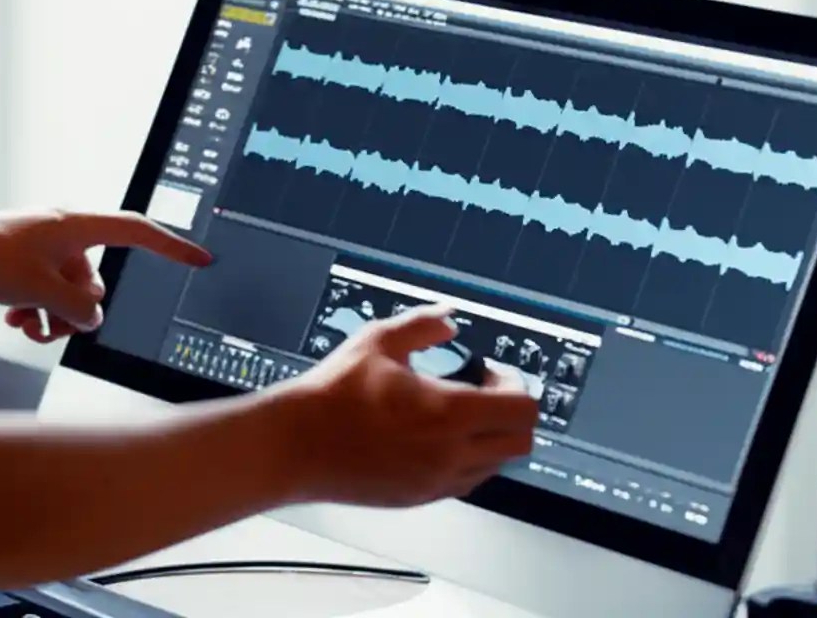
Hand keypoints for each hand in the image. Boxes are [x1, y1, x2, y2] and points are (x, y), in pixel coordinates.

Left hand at [0, 209, 210, 340]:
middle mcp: (65, 237)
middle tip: (48, 318)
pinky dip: (36, 312)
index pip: (138, 232)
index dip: (172, 246)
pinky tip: (13, 317)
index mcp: (77, 226)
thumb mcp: (40, 290)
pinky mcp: (24, 268)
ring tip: (25, 321)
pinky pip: (48, 298)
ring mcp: (44, 253)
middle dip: (75, 310)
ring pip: (71, 297)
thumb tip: (91, 318)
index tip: (199, 259)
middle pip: (98, 283)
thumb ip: (78, 309)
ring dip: (52, 317)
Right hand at [274, 304, 538, 506]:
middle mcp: (449, 454)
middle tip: (486, 392)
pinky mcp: (418, 497)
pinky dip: (467, 460)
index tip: (492, 371)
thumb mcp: (379, 341)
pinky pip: (465, 482)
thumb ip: (423, 324)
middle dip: (512, 413)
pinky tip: (437, 437)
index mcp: (449, 413)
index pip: (522, 409)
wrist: (295, 444)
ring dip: (491, 438)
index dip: (516, 384)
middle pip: (520, 442)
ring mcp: (435, 481)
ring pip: (496, 465)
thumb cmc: (330, 397)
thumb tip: (448, 319)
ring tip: (459, 414)